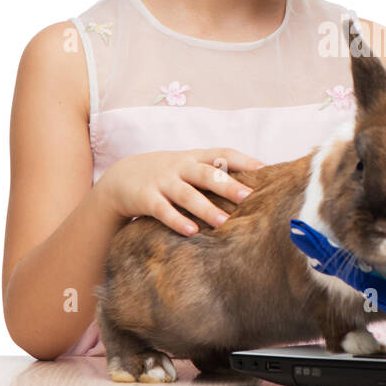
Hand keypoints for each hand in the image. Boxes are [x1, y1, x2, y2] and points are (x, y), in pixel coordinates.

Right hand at [98, 148, 264, 235]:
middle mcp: (181, 167)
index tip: (264, 169)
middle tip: (248, 197)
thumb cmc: (167, 175)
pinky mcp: (146, 197)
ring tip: (224, 222)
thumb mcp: (188, 167)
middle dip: (228, 185)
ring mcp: (163, 181)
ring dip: (206, 208)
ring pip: (187, 194)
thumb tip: (251, 187)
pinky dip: (177, 220)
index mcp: (195, 158)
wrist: (121, 178)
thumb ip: (214, 172)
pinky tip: (191, 231)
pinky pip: (163, 210)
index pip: (223, 154)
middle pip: (207, 174)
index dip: (243, 160)